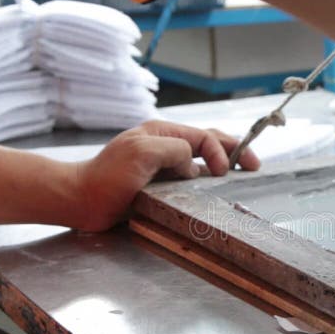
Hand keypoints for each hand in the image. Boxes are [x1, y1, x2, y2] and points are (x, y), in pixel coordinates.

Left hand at [74, 120, 260, 231]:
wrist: (79, 200)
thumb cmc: (106, 177)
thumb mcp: (142, 153)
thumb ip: (174, 150)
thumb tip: (193, 163)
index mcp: (162, 133)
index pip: (203, 137)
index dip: (221, 151)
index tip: (226, 172)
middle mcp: (165, 146)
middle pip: (208, 143)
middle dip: (234, 151)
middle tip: (255, 165)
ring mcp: (162, 166)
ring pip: (201, 162)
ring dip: (221, 167)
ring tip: (239, 177)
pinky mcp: (158, 185)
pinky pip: (189, 180)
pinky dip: (205, 182)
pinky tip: (213, 192)